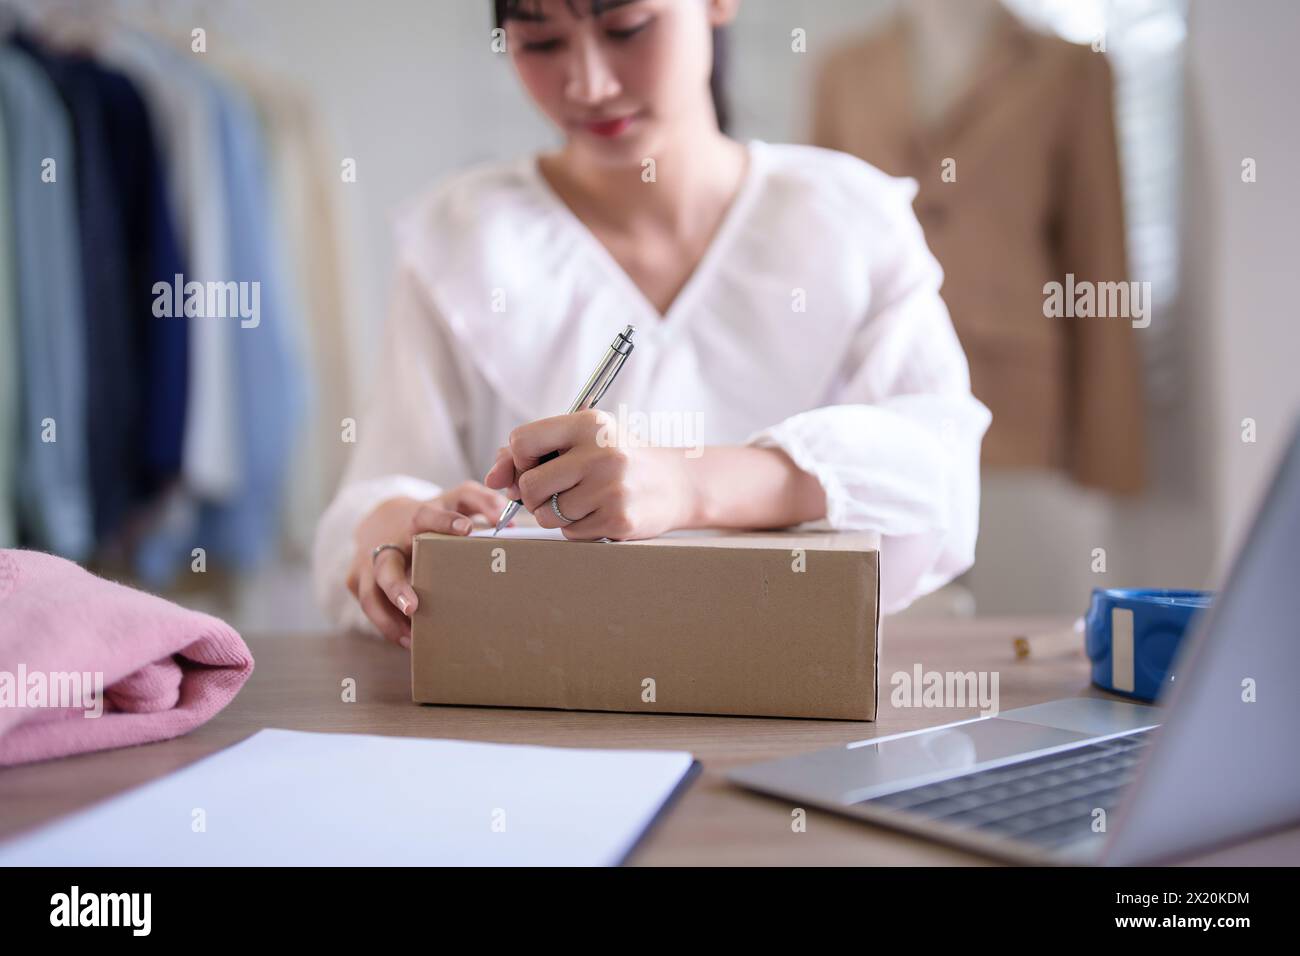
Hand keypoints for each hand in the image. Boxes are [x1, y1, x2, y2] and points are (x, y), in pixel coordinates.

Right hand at [346, 482, 510, 646]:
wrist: (381, 519)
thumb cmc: (429, 516)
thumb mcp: (454, 500)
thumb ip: (481, 503)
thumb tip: (509, 523)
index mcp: (416, 519)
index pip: (428, 515)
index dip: (446, 522)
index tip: (467, 530)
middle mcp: (388, 542)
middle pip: (386, 564)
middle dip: (397, 587)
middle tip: (413, 607)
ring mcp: (368, 563)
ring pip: (370, 594)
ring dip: (388, 618)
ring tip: (410, 638)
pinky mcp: (356, 581)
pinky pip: (370, 607)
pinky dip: (386, 625)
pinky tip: (406, 640)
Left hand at [483, 409, 695, 540]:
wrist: (678, 482)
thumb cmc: (620, 458)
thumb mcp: (585, 441)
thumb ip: (535, 452)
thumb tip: (492, 478)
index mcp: (589, 424)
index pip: (522, 441)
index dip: (519, 460)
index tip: (535, 465)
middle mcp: (600, 453)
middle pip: (529, 485)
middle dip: (534, 495)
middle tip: (557, 490)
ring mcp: (611, 488)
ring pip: (547, 515)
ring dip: (556, 515)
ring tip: (583, 502)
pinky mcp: (618, 520)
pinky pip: (570, 534)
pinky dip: (578, 529)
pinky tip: (599, 514)